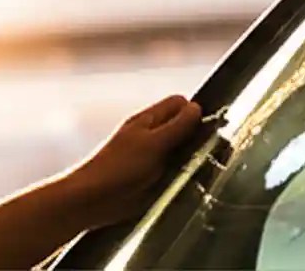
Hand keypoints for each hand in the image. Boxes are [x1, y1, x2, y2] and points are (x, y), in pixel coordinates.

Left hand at [61, 95, 202, 228]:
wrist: (93, 200)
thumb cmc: (117, 167)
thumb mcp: (152, 144)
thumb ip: (176, 127)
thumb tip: (197, 107)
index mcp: (147, 120)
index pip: (178, 103)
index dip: (195, 111)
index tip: (208, 128)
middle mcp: (151, 135)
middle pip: (183, 127)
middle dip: (198, 136)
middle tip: (211, 151)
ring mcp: (153, 157)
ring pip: (183, 151)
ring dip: (194, 158)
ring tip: (203, 168)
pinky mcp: (154, 179)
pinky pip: (177, 172)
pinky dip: (186, 175)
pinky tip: (194, 183)